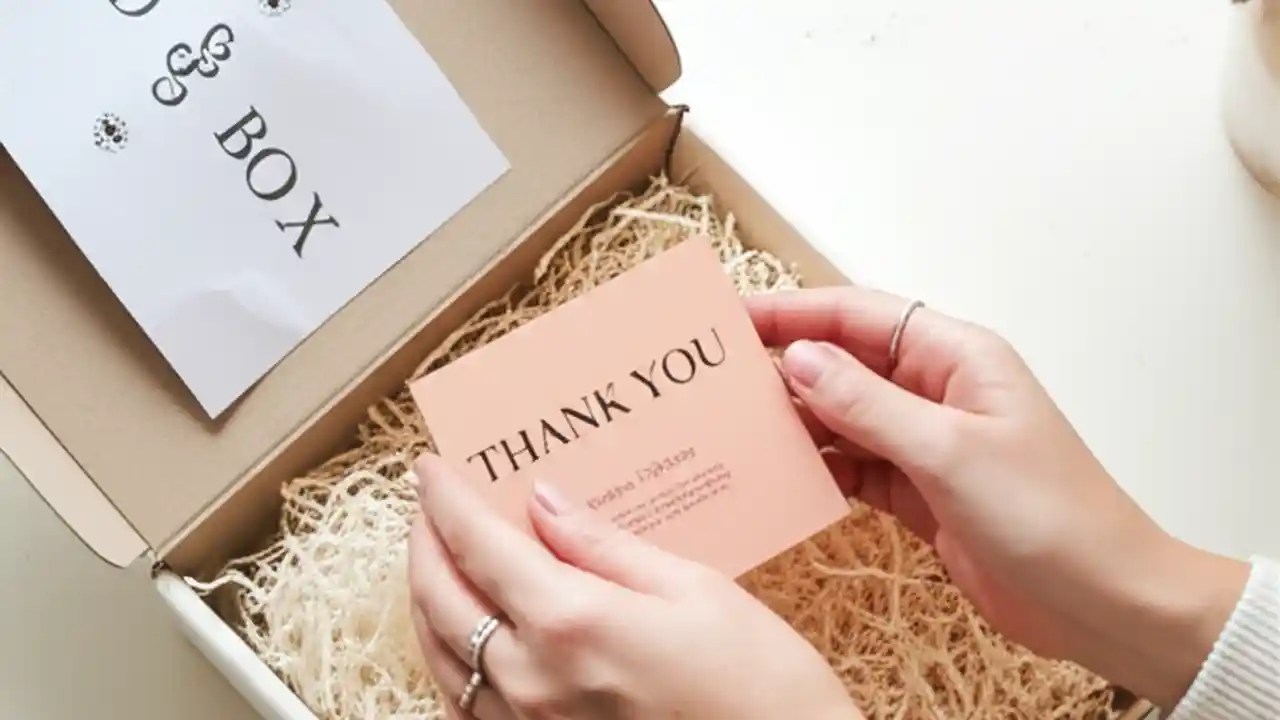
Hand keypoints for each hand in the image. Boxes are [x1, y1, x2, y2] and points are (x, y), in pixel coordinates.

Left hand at [409, 454, 861, 719]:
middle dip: (424, 543)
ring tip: (438, 560)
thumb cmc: (758, 683)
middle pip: (440, 599)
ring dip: (427, 599)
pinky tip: (463, 640)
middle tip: (428, 506)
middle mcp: (533, 679)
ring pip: (441, 654)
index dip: (445, 499)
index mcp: (570, 622)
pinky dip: (449, 661)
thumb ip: (603, 545)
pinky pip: (465, 705)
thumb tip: (544, 502)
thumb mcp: (692, 588)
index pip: (477, 545)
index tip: (430, 467)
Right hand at [746, 286, 1249, 711]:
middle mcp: (937, 391)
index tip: (732, 319)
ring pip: (843, 417)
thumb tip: (798, 358)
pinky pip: (853, 467)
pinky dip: (817, 470)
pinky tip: (778, 475)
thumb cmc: (1051, 517)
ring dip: (794, 422)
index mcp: (956, 357)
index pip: (858, 316)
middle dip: (783, 367)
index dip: (792, 312)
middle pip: (844, 364)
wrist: (1102, 602)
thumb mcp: (949, 452)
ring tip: (732, 427)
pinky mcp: (919, 492)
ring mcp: (926, 443)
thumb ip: (868, 404)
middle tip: (715, 379)